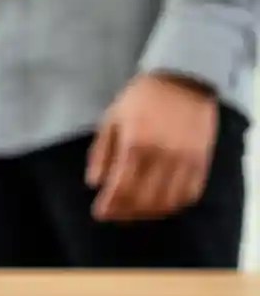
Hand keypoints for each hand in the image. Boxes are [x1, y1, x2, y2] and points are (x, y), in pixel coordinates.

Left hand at [86, 73, 218, 221]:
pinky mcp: (202, 161)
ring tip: (133, 212)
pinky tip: (160, 204)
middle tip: (114, 215)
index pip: (120, 188)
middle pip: (142, 200)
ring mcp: (185, 160)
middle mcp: (162, 156)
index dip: (109, 206)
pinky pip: (189, 194)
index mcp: (135, 145)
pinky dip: (173, 205)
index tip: (99, 213)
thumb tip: (94, 183)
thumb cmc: (140, 99)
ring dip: (147, 213)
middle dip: (125, 213)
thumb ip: (100, 153)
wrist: (183, 79)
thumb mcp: (111, 120)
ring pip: (166, 202)